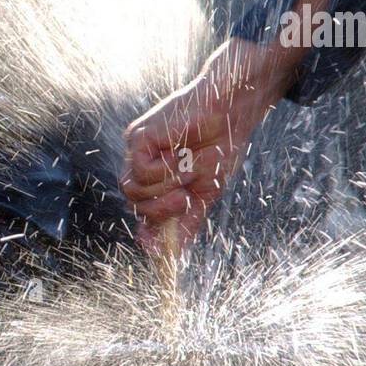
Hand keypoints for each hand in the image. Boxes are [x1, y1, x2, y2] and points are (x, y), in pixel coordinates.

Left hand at [121, 36, 294, 255]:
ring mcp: (137, 148)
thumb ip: (186, 221)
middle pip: (133, 201)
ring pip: (134, 190)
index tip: (157, 246)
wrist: (232, 111)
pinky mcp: (139, 136)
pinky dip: (165, 170)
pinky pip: (142, 170)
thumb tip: (168, 254)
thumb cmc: (221, 145)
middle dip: (160, 209)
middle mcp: (140, 161)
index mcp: (154, 173)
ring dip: (166, 187)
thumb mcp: (205, 192)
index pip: (141, 206)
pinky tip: (181, 155)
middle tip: (185, 198)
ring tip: (188, 170)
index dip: (149, 225)